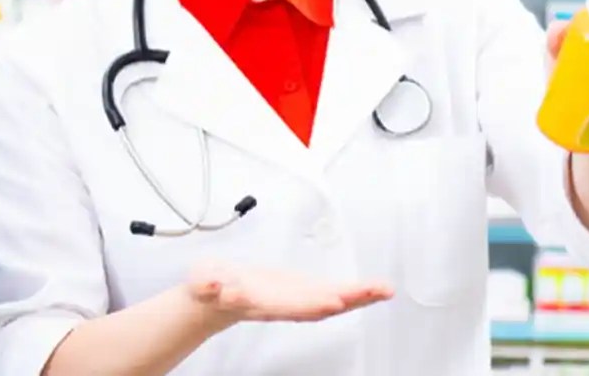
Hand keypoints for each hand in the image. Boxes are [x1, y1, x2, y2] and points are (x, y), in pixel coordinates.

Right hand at [187, 261, 392, 325]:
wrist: (214, 298)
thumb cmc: (209, 289)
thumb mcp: (203, 281)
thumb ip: (208, 284)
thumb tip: (215, 284)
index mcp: (260, 303)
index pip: (288, 305)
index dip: (310, 304)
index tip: (332, 300)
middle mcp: (283, 305)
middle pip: (319, 305)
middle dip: (349, 298)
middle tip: (377, 290)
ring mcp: (296, 301)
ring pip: (332, 301)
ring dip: (360, 297)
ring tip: (385, 289)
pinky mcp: (303, 293)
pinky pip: (334, 294)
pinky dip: (356, 292)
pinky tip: (375, 288)